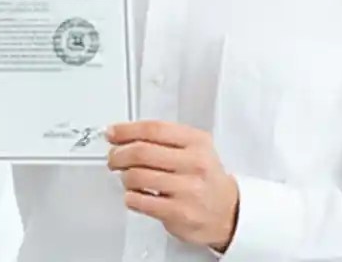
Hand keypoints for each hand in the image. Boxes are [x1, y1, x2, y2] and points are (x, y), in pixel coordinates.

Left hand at [106, 120, 239, 251]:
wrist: (229, 213)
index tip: (112, 134)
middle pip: (141, 152)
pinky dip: (130, 197)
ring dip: (124, 177)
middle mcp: (194, 163)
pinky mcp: (179, 212)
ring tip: (128, 179)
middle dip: (118, 155)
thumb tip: (122, 135)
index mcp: (196, 142)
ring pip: (136, 176)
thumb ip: (163, 139)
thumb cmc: (205, 178)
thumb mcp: (194, 148)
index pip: (153, 129)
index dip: (126, 130)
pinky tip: (135, 196)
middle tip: (114, 158)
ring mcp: (187, 189)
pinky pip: (140, 201)